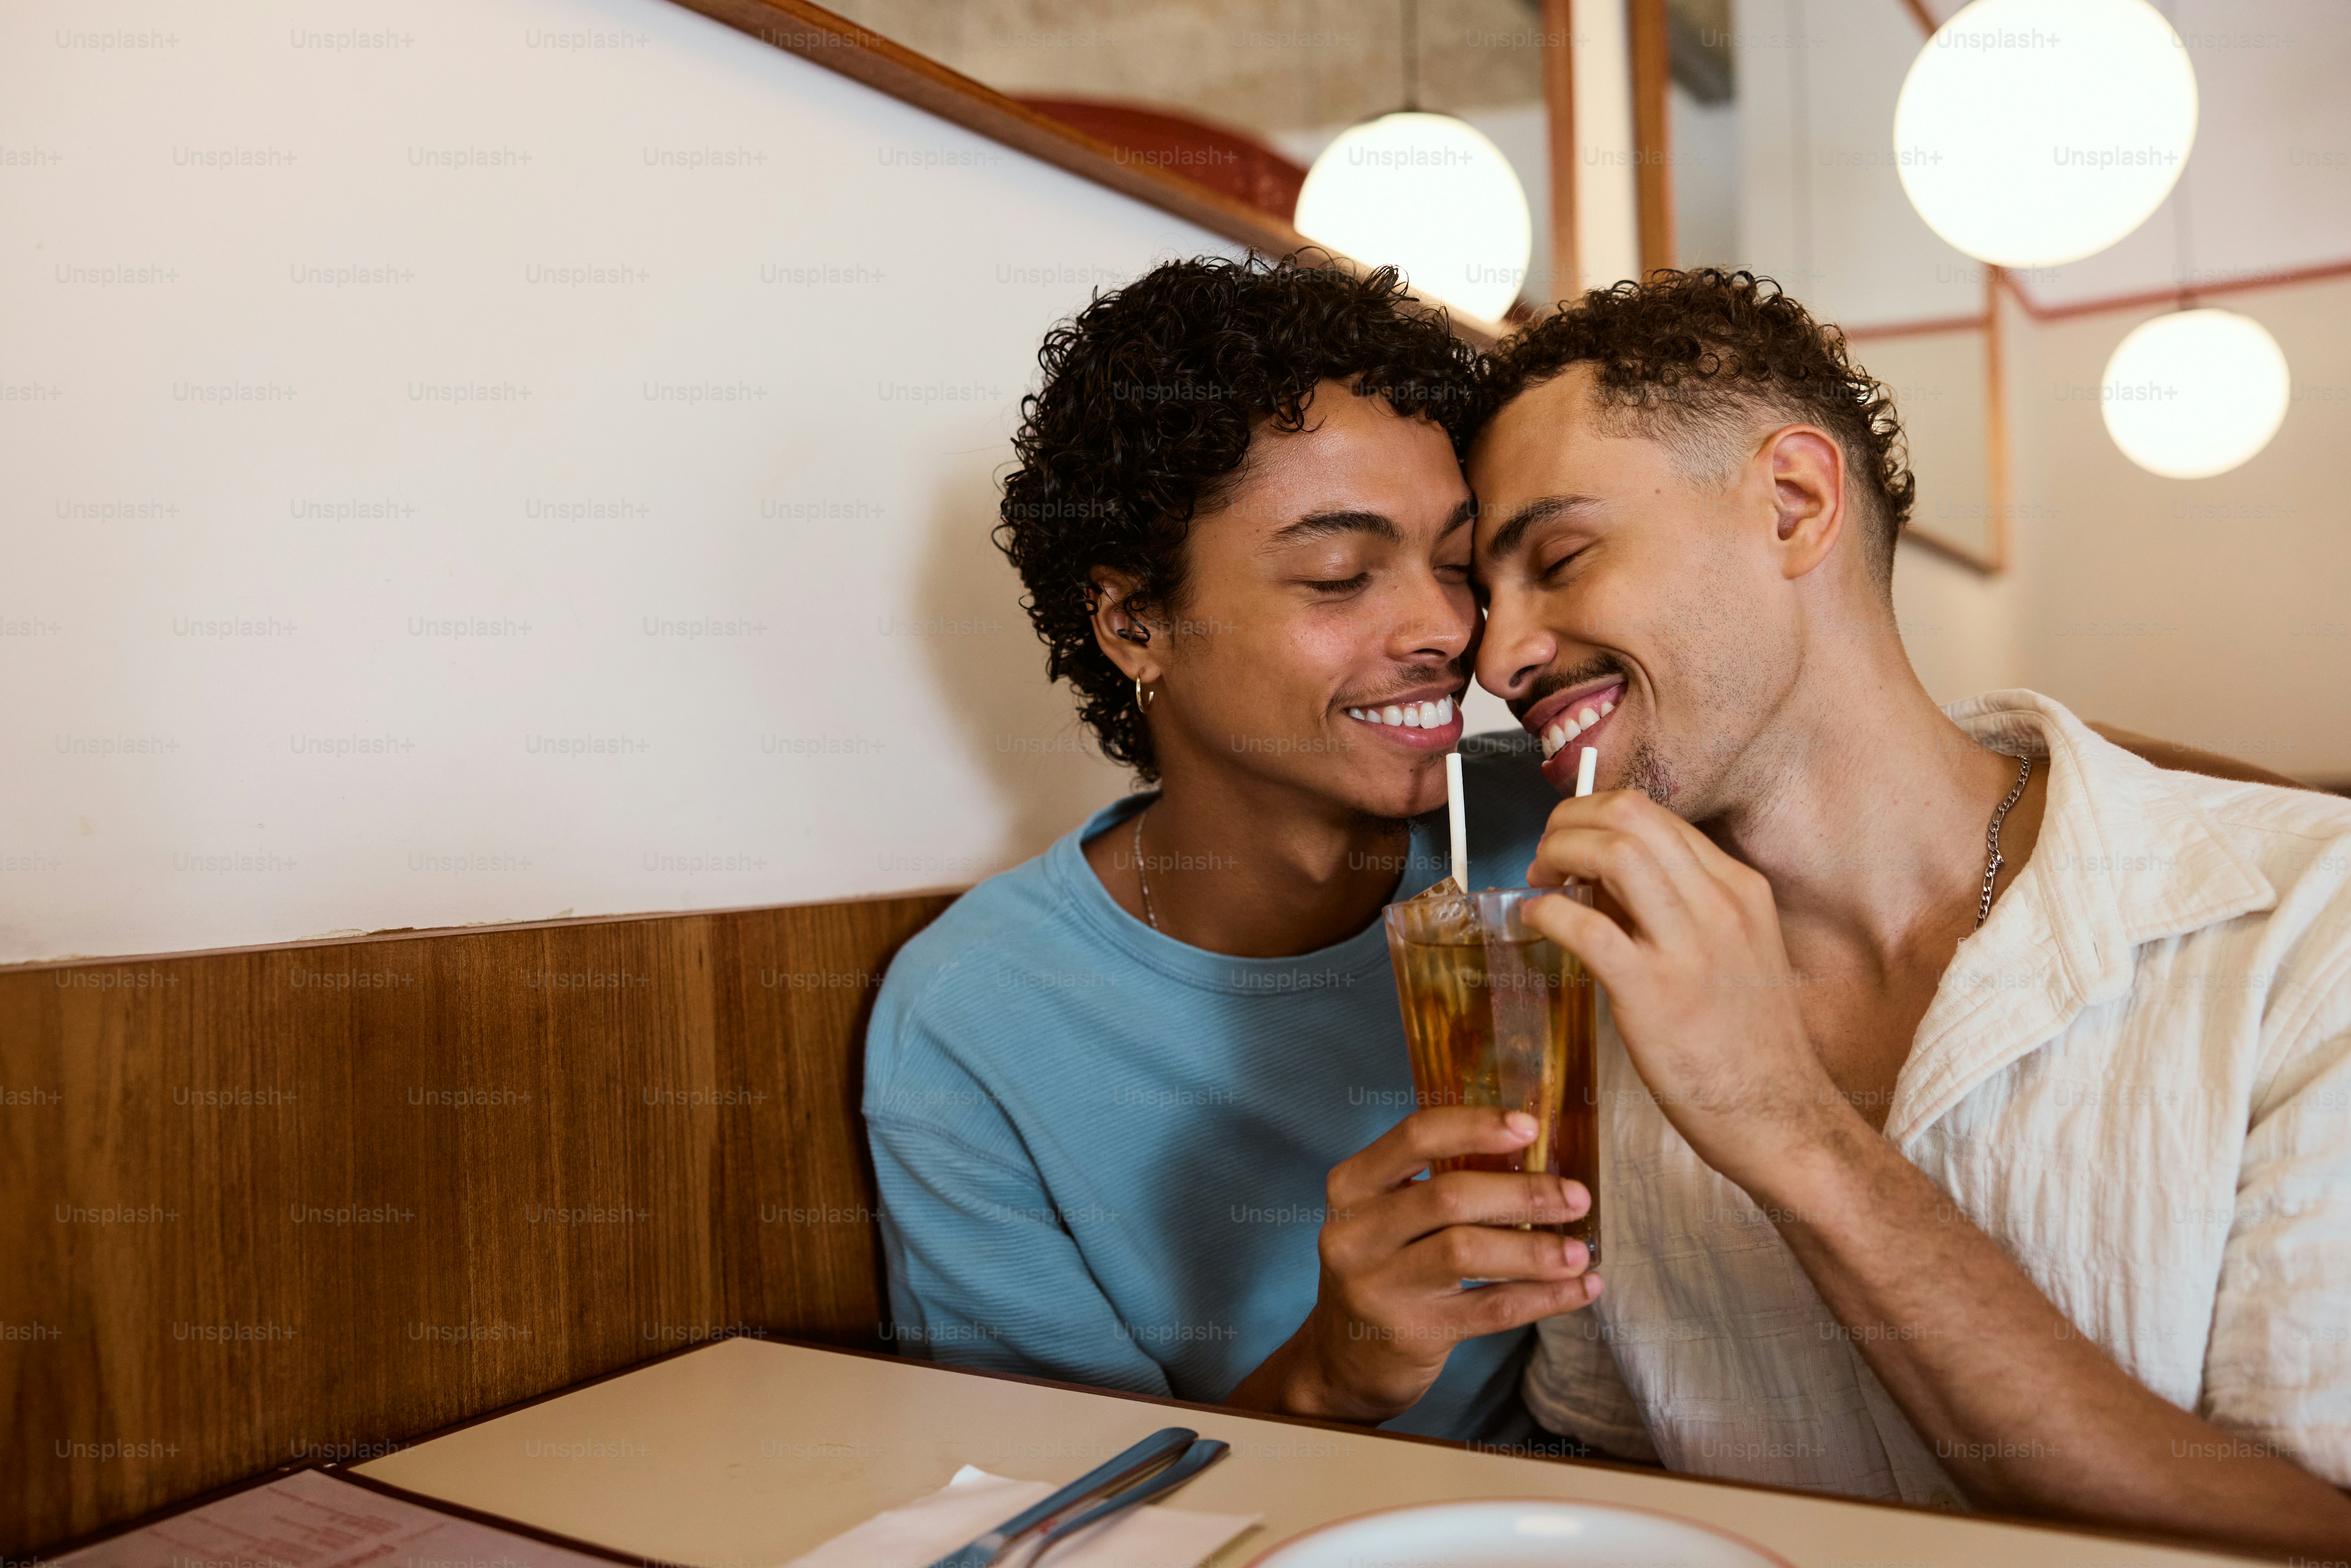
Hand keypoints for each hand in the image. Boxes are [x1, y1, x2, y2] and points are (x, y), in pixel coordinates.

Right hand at [1229, 1106, 1597, 1423]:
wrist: (1342, 1361)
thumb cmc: (1382, 1270)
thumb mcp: (1385, 1216)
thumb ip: (1435, 1181)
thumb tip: (1533, 1152)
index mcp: (1352, 1186)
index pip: (1414, 1137)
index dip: (1475, 1126)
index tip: (1531, 1126)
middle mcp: (1355, 1233)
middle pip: (1447, 1197)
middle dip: (1522, 1193)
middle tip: (1576, 1196)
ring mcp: (1378, 1286)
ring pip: (1466, 1252)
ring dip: (1534, 1250)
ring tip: (1580, 1253)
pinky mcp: (1411, 1333)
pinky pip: (1489, 1309)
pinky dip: (1543, 1297)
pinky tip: (1581, 1290)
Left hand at [1521, 790, 1851, 1188]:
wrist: (1779, 1116)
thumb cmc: (1747, 1041)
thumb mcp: (1731, 948)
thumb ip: (1677, 905)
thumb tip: (1602, 875)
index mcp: (1739, 888)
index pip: (1655, 814)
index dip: (1596, 816)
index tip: (1570, 843)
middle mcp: (1720, 903)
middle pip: (1630, 814)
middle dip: (1568, 820)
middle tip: (1544, 857)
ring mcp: (1690, 946)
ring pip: (1612, 852)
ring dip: (1557, 853)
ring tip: (1538, 881)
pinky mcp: (1654, 992)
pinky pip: (1587, 926)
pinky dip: (1547, 912)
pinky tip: (1534, 922)